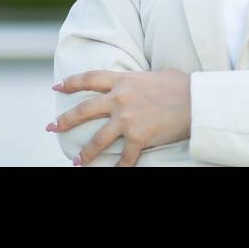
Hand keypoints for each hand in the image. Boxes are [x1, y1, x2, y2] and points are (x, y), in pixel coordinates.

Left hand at [48, 69, 191, 166]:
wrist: (196, 100)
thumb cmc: (182, 85)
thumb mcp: (156, 74)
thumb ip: (141, 79)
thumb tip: (141, 81)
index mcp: (123, 81)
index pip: (90, 79)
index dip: (70, 83)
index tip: (57, 87)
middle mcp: (120, 99)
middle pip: (84, 110)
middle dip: (64, 120)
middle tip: (51, 127)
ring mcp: (127, 119)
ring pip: (97, 139)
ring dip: (85, 153)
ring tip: (77, 162)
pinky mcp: (138, 137)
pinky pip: (124, 158)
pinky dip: (119, 168)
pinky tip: (115, 173)